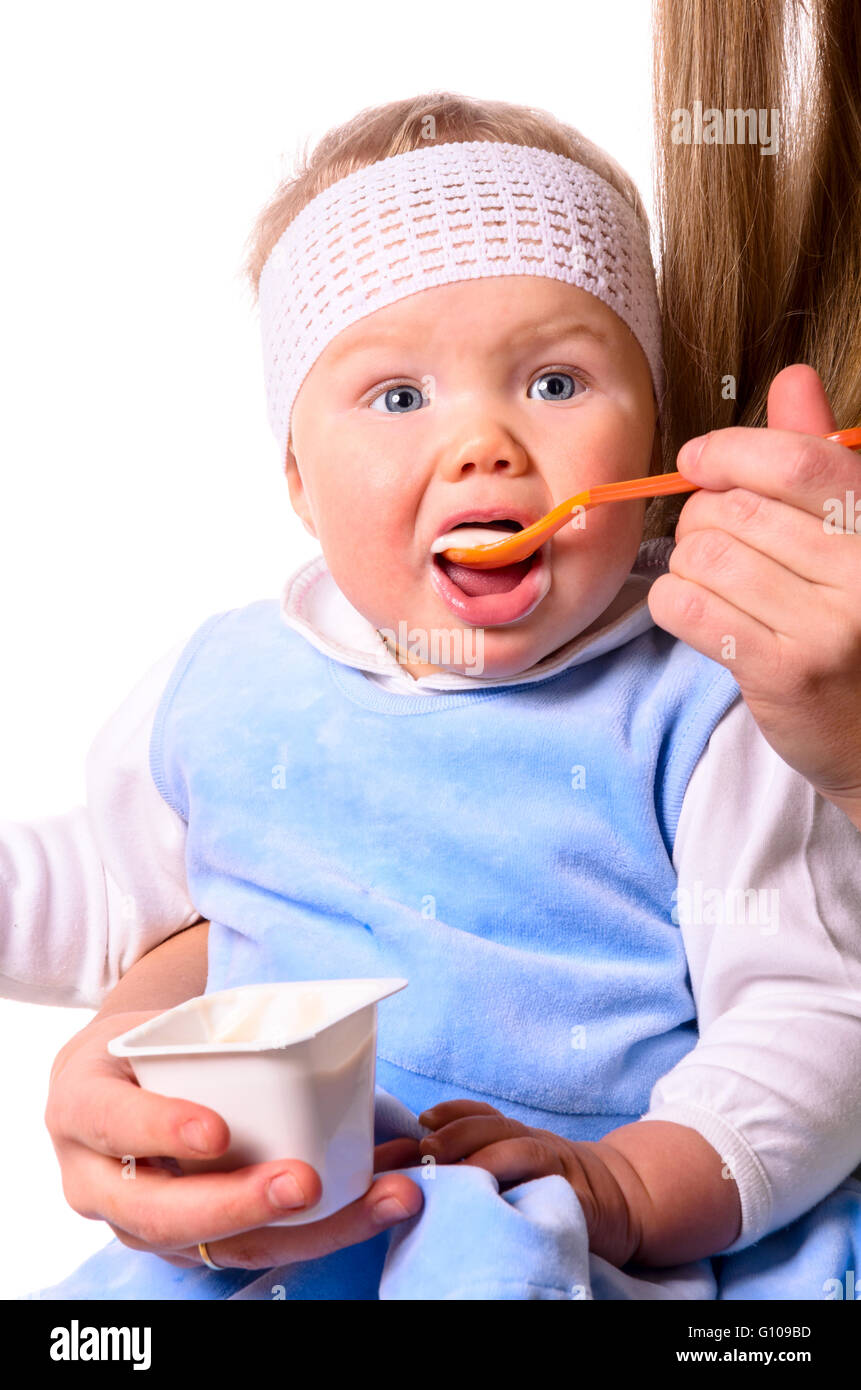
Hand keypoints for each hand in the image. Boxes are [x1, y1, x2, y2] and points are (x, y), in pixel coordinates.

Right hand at [46, 1010, 422, 1269]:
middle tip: (306, 1183)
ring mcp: (139, 1225)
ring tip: (381, 1198)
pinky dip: (323, 1230)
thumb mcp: (151, 1026)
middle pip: (161, 1212)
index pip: (115, 1124)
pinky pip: (254, 1250)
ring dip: (310, 1230)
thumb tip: (322, 1014)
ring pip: (219, 1246)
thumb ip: (208, 1029)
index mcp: (81, 1109)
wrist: (107, 1088)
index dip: (163, 1129)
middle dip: (240, 1204)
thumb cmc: (142, 1048)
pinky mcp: (187, 1246)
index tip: (218, 1133)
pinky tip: (377, 1203)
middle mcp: (96, 1182)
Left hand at [417, 1099, 642, 1266]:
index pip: (481, 1116)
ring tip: (458, 1169)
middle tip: (427, 1149)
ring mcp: (559, 1169)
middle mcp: (537, 1145)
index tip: (422, 1120)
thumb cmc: (560, 1186)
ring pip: (522, 1150)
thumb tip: (422, 1167)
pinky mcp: (578, 1199)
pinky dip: (529, 1189)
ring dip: (487, 1155)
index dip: (451, 1115)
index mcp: (519, 1137)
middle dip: (458, 1133)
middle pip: (495, 1127)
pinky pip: (552, 1190)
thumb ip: (486, 1159)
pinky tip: (504, 1198)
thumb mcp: (522, 1164)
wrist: (628, 1199)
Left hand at [648, 364, 860, 828]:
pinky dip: (674, 601)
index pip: (800, 461)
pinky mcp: (782, 674)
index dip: (734, 450)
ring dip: (686, 561)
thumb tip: (791, 378)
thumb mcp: (852, 539)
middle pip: (740, 509)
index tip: (698, 459)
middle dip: (700, 513)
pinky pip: (690, 608)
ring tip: (707, 578)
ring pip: (707, 556)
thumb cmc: (855, 629)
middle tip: (706, 536)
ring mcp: (826, 628)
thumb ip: (821, 460)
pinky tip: (695, 611)